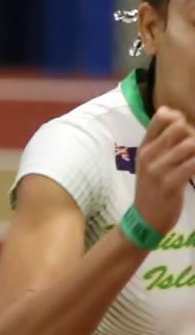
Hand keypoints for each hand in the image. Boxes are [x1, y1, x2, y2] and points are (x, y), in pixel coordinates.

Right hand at [134, 105, 194, 233]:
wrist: (145, 218)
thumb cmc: (153, 188)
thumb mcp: (151, 163)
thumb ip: (162, 141)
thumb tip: (178, 116)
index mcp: (145, 147)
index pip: (162, 117)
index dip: (180, 118)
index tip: (186, 132)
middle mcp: (149, 155)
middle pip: (180, 127)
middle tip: (194, 149)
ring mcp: (158, 169)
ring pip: (190, 144)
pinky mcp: (170, 184)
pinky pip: (194, 164)